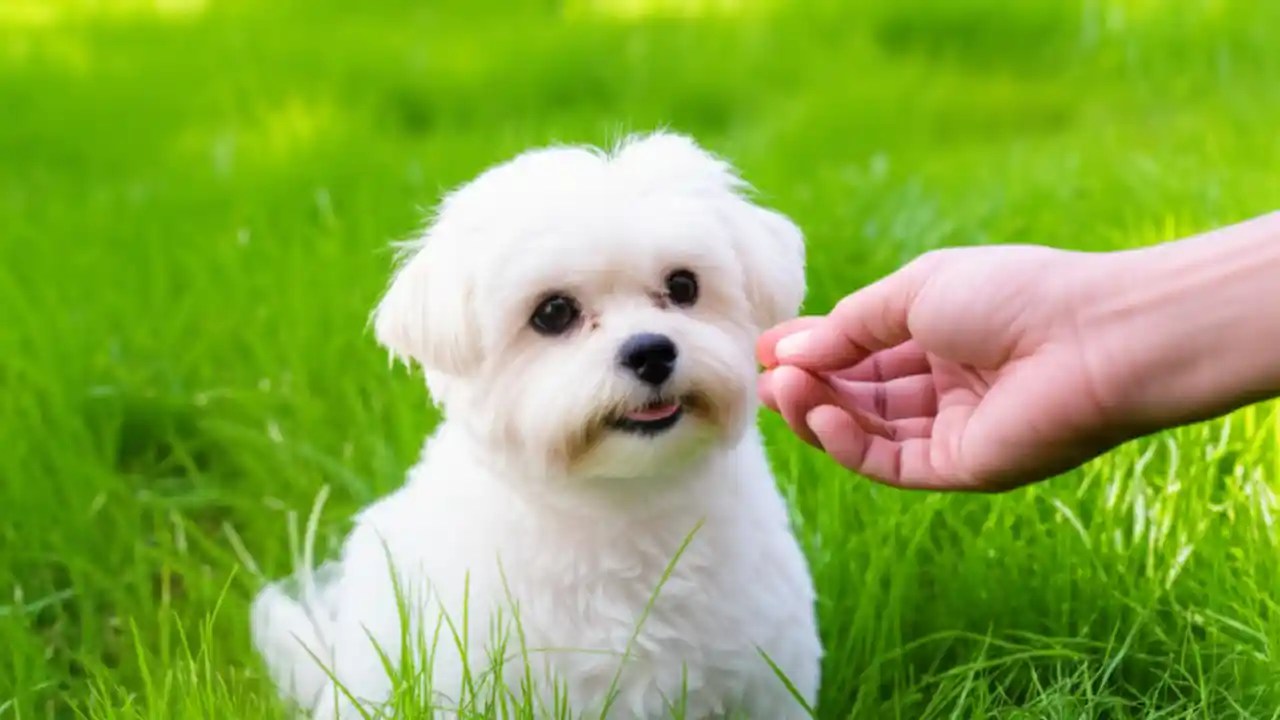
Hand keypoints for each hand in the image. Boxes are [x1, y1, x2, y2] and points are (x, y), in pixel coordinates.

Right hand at [757, 246, 1126, 491]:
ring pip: (868, 430)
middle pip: (860, 393)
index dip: (815, 350)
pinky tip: (818, 417)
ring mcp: (953, 428)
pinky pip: (890, 461)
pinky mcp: (961, 466)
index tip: (767, 348)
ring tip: (781, 391)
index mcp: (942, 332)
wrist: (1094, 337)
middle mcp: (946, 383)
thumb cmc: (1012, 295)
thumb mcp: (914, 291)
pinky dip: (847, 443)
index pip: (863, 350)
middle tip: (765, 379)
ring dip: (819, 412)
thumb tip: (786, 352)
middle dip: (809, 385)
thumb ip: (850, 325)